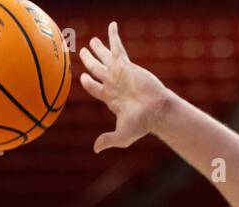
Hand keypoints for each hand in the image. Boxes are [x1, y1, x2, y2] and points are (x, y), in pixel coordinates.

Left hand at [79, 22, 171, 152]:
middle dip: (89, 61)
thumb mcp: (122, 134)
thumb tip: (95, 149)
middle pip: (96, 69)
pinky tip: (111, 25)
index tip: (82, 77)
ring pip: (104, 57)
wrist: (157, 110)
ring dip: (98, 48)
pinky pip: (118, 47)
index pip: (94, 87)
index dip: (87, 82)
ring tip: (91, 41)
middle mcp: (113, 83)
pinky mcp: (127, 65)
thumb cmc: (142, 124)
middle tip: (83, 52)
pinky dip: (113, 36)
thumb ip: (108, 140)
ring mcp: (119, 73)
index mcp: (109, 97)